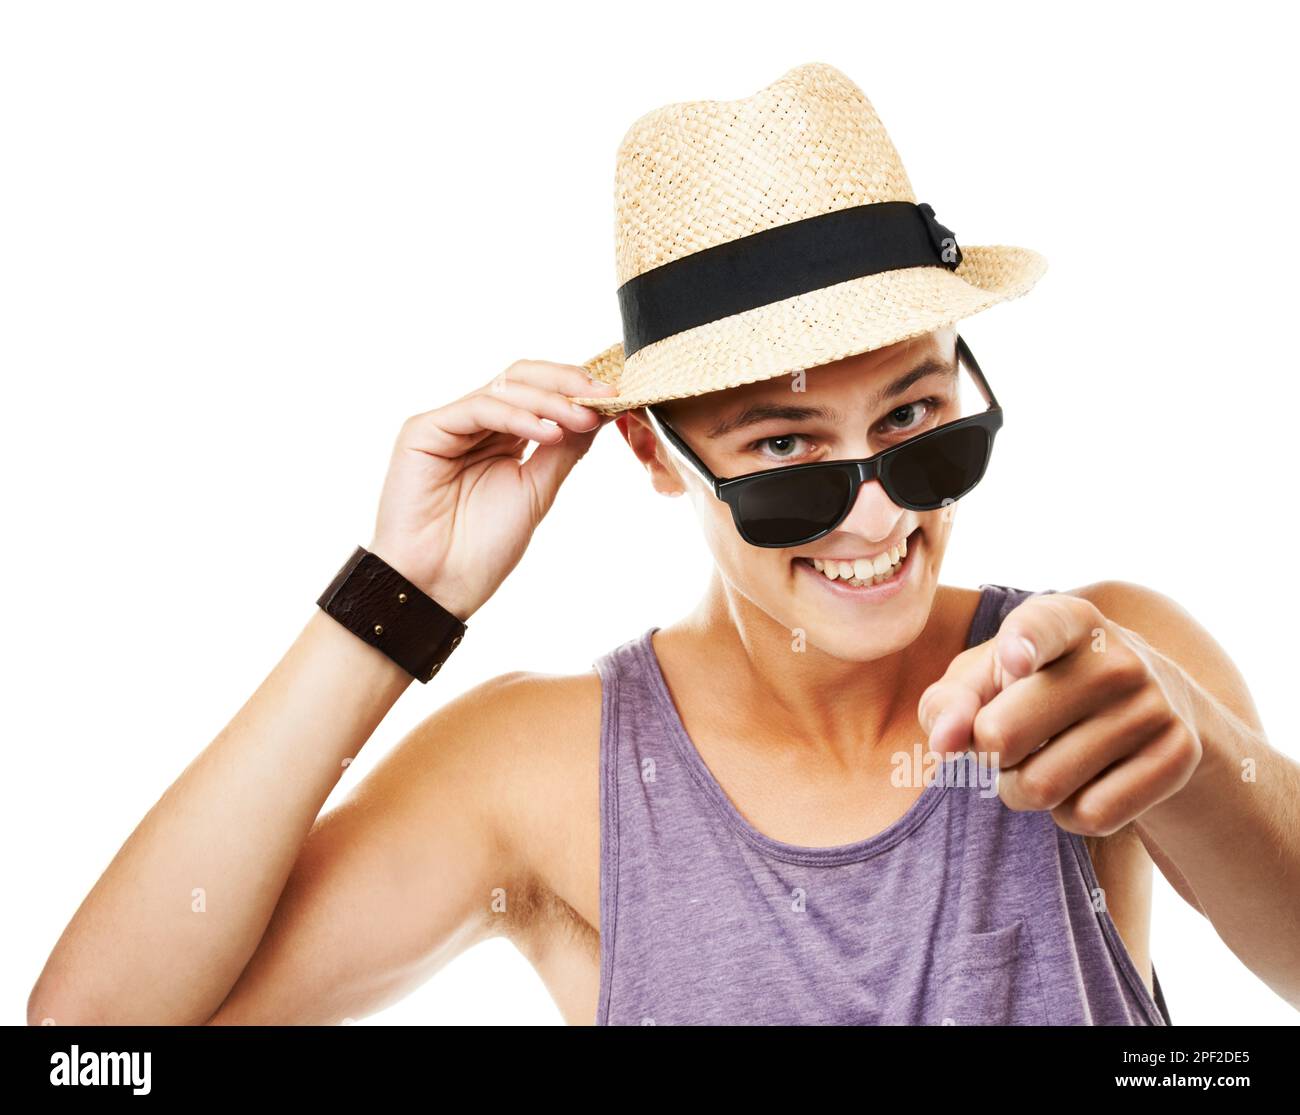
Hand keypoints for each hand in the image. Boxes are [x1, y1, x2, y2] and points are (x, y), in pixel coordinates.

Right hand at [366, 360, 618, 620]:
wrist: (440, 586)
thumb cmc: (483, 548)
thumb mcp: (537, 491)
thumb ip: (564, 449)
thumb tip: (600, 412)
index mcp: (502, 438)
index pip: (540, 393)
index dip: (577, 390)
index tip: (618, 398)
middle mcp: (475, 424)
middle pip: (523, 379)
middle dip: (568, 384)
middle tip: (605, 396)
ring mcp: (449, 424)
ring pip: (504, 388)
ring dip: (550, 401)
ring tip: (582, 419)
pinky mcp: (423, 430)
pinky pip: (478, 408)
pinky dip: (518, 416)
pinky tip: (549, 432)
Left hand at [916, 593, 1203, 834]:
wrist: (1148, 708)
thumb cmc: (1038, 688)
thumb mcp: (988, 678)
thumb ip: (949, 701)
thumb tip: (944, 741)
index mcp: (1065, 619)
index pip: (1041, 627)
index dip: (1023, 645)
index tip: (1015, 660)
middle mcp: (1116, 657)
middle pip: (1004, 736)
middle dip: (986, 755)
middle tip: (1004, 745)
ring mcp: (1154, 706)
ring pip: (1042, 786)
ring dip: (1020, 790)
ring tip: (1043, 762)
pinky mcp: (1178, 756)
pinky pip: (1090, 816)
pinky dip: (1070, 814)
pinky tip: (1086, 782)